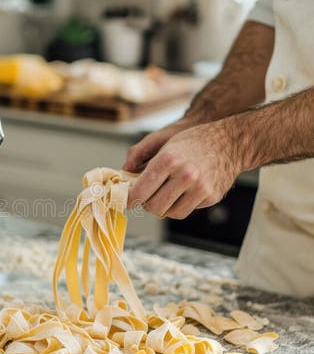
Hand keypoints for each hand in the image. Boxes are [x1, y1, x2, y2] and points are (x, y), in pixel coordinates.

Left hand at [126, 119, 240, 218]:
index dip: (130, 199)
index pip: (141, 190)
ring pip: (169, 213)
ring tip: (163, 196)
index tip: (127, 202)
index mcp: (169, 159)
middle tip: (146, 198)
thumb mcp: (166, 141)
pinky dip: (179, 206)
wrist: (230, 142)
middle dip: (146, 204)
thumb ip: (141, 156)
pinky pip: (185, 211)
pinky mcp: (210, 196)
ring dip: (163, 208)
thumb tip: (123, 173)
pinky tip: (180, 194)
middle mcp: (184, 175)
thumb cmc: (195, 141)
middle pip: (153, 206)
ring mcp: (199, 187)